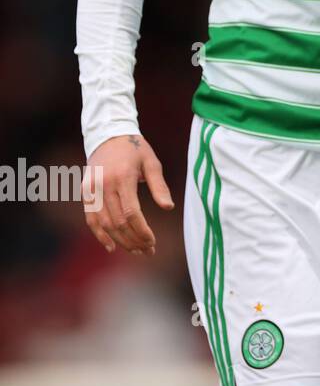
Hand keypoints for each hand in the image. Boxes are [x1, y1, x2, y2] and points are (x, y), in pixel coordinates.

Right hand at [84, 133, 173, 254]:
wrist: (108, 135)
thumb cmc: (135, 149)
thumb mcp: (152, 163)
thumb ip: (159, 186)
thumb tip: (168, 208)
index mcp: (122, 177)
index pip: (131, 213)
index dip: (142, 231)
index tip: (152, 242)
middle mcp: (104, 185)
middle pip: (118, 221)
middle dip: (133, 240)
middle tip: (147, 251)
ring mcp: (91, 190)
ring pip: (104, 223)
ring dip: (119, 240)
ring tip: (135, 251)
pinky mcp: (85, 192)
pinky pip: (90, 218)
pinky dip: (99, 234)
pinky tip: (111, 246)